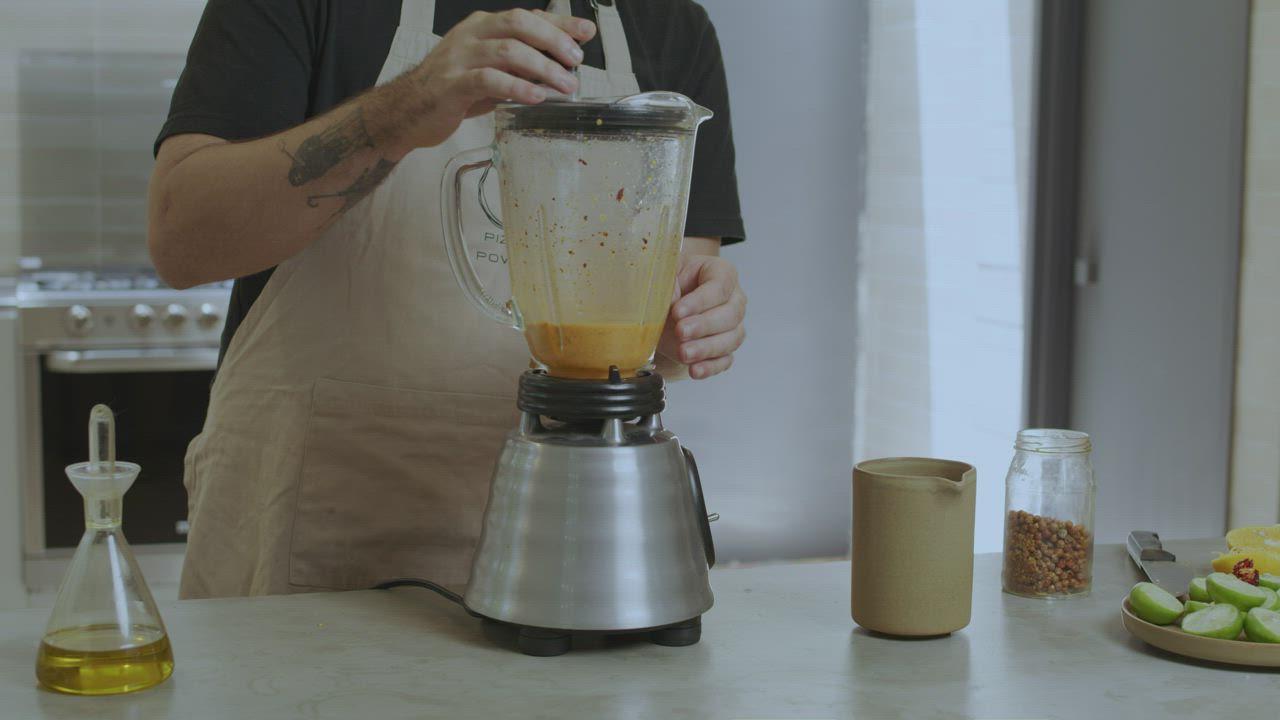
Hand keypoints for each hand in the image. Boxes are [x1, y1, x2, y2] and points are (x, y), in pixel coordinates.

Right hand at [394, 9, 595, 150]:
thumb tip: (558, 67)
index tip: (586, 33)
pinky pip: (489, 79)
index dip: (559, 23)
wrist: (406, 111)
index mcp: (481, 27)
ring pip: (508, 50)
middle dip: (554, 40)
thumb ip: (519, 66)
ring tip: (565, 85)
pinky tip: (536, 96)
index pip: (526, 17)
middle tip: (576, 61)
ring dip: (543, 67)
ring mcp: (459, 57)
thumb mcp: (491, 73)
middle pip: (519, 24)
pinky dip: (517, 87)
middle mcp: (471, 35)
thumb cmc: (451, 91)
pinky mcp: (451, 83)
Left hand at [658, 254, 746, 379]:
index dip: (700, 300)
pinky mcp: (724, 349)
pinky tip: (694, 370)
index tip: (677, 311)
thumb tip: (672, 302)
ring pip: (732, 338)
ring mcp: (732, 325)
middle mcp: (733, 298)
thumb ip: (667, 283)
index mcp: (719, 272)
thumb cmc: (667, 284)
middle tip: (680, 331)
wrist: (662, 306)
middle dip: (704, 325)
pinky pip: (725, 360)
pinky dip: (710, 367)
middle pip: (731, 313)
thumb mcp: (662, 275)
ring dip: (707, 348)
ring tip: (684, 353)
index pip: (720, 285)